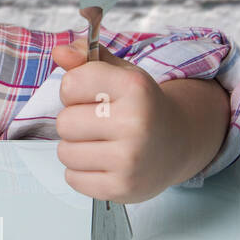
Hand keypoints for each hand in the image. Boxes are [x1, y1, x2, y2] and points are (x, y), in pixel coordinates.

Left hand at [51, 37, 186, 203]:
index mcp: (134, 88)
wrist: (180, 143)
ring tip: (102, 143)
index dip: (75, 90)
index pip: (70, 84)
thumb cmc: (141, 106)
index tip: (95, 96)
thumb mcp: (120, 74)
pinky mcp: (123, 188)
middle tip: (100, 123)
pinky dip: (82, 172)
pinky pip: (72, 179)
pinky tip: (105, 163)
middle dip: (75, 122)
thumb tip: (59, 51)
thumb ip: (86, 59)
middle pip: (64, 122)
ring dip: (76, 148)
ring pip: (65, 152)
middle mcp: (136, 123)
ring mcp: (130, 160)